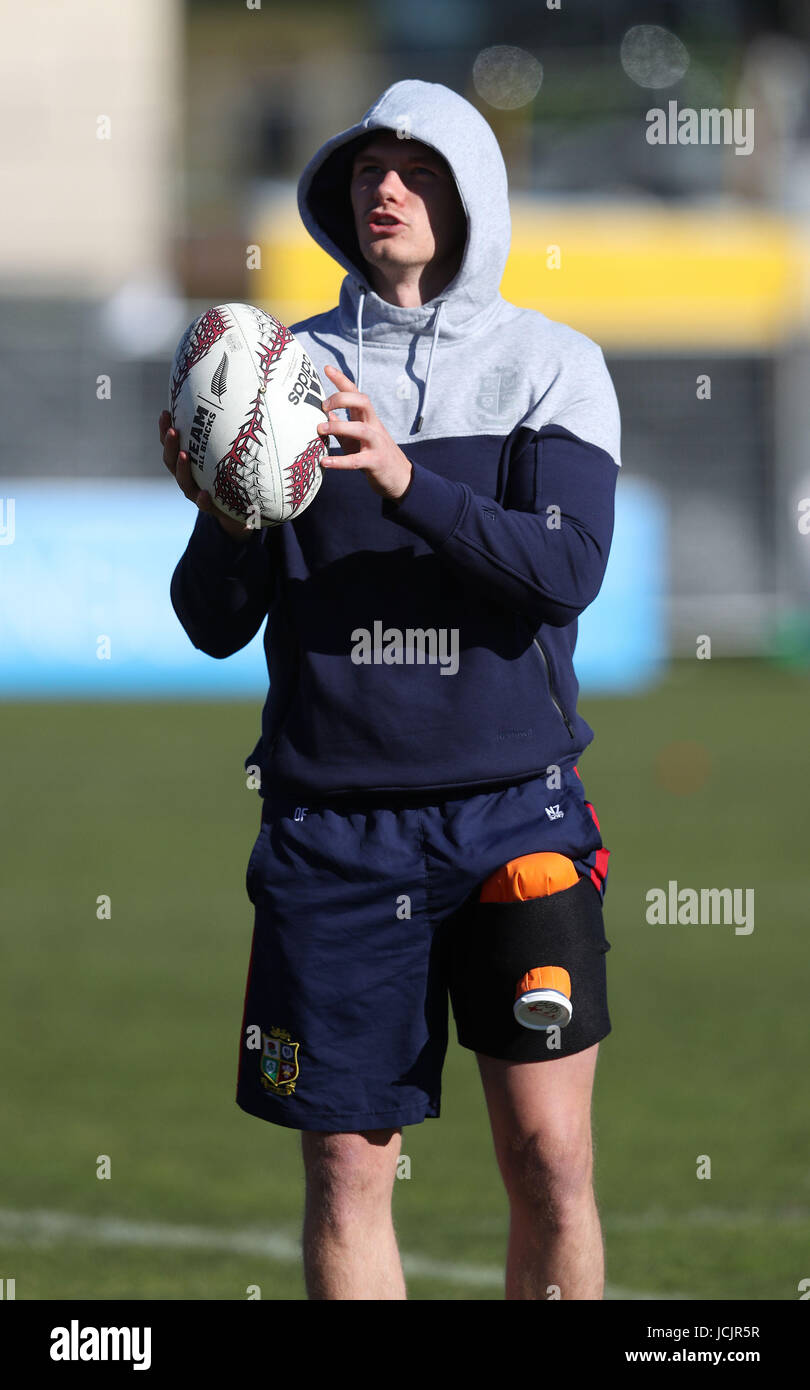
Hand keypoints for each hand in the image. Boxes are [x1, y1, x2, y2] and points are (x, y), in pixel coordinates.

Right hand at [158, 410, 259, 540]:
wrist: (242, 511)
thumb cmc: (235, 476)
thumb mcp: (231, 454)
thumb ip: (231, 433)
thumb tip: (244, 399)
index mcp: (189, 462)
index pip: (172, 444)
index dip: (165, 429)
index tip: (165, 412)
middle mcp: (188, 477)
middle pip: (171, 460)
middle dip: (170, 445)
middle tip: (173, 430)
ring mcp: (197, 493)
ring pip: (183, 482)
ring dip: (182, 468)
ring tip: (184, 455)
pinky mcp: (211, 508)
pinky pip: (204, 505)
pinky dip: (203, 499)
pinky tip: (205, 493)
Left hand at [316, 364, 412, 501]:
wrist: (399, 478)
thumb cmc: (373, 455)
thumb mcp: (356, 439)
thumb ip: (341, 426)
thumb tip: (324, 415)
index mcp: (368, 418)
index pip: (356, 393)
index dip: (342, 380)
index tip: (327, 369)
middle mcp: (374, 426)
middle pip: (363, 402)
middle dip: (343, 398)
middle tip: (324, 405)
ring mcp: (376, 444)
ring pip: (361, 429)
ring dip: (339, 426)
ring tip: (320, 429)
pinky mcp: (375, 462)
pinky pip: (356, 460)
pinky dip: (340, 461)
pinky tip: (324, 461)